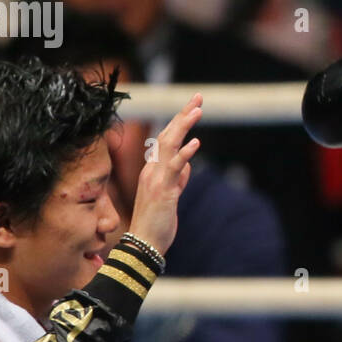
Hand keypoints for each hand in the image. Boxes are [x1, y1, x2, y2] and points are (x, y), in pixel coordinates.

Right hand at [127, 93, 201, 254]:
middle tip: (198, 97)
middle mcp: (152, 170)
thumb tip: (187, 166)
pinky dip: (185, 154)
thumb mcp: (170, 197)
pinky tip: (196, 142)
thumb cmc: (156, 223)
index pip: (167, 139)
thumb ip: (178, 180)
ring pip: (169, 145)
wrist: (143, 245)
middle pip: (167, 135)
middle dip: (183, 114)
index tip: (194, 106)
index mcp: (153, 170)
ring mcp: (156, 179)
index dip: (180, 122)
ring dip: (184, 126)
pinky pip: (174, 168)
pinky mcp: (163, 190)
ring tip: (198, 110)